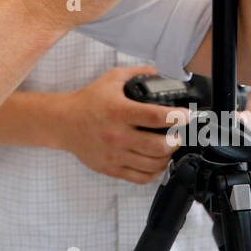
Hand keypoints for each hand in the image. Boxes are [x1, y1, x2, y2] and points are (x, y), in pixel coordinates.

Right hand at [53, 66, 191, 183]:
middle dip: (176, 139)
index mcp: (119, 111)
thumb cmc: (89, 100)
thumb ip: (139, 73)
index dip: (178, 117)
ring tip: (168, 146)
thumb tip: (165, 72)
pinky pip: (141, 178)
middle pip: (160, 145)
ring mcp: (114, 155)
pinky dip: (155, 172)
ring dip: (168, 155)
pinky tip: (157, 161)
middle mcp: (117, 135)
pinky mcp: (111, 168)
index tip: (187, 115)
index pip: (156, 117)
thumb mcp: (112, 78)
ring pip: (154, 164)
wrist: (64, 122)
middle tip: (178, 133)